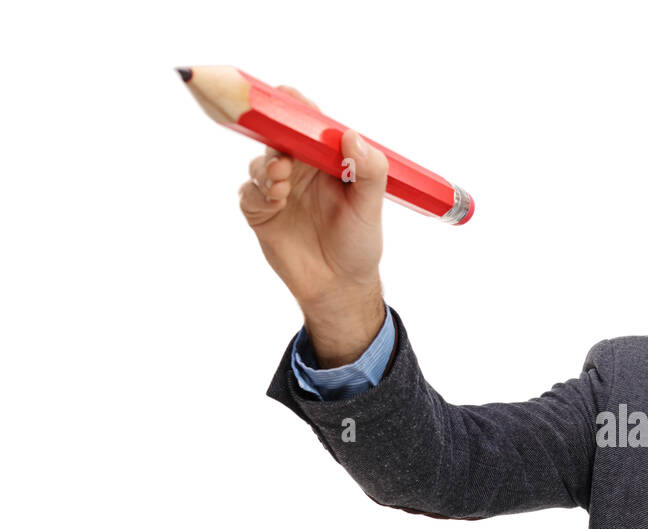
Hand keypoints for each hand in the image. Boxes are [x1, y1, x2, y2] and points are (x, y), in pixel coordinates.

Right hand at [238, 85, 386, 364]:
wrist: (340, 286)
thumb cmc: (359, 244)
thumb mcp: (370, 208)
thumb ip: (369, 171)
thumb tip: (351, 135)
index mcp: (325, 161)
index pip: (308, 125)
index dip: (296, 107)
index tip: (288, 94)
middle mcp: (299, 169)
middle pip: (276, 136)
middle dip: (272, 131)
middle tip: (281, 139)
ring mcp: (277, 189)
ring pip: (259, 162)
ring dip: (266, 164)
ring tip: (281, 176)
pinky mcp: (261, 212)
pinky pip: (249, 192)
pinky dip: (258, 190)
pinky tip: (275, 198)